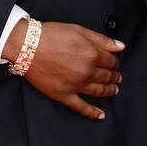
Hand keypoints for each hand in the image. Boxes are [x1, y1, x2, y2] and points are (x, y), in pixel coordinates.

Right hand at [5, 19, 124, 119]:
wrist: (26, 46)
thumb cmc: (51, 36)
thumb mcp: (79, 30)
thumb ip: (102, 40)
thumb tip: (120, 46)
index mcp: (92, 54)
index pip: (112, 62)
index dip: (115, 63)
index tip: (115, 63)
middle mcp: (86, 72)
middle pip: (107, 77)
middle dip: (114, 77)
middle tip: (117, 77)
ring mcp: (75, 85)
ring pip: (99, 92)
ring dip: (109, 91)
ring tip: (114, 90)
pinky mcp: (63, 95)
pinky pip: (81, 107)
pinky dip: (92, 113)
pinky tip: (100, 115)